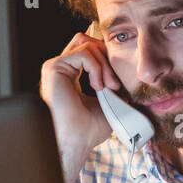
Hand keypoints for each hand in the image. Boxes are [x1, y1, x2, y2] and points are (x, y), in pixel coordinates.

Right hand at [39, 30, 118, 182]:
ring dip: (104, 64)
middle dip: (107, 58)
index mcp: (72, 77)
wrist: (77, 141)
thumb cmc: (87, 130)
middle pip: (88, 41)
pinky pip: (83, 53)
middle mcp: (62, 70)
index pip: (90, 52)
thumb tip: (129, 77)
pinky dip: (96, 67)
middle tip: (115, 84)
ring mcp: (57, 67)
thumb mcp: (109, 104)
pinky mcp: (54, 67)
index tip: (117, 83)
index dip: (107, 60)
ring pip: (87, 44)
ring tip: (108, 87)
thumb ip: (114, 87)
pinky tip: (97, 86)